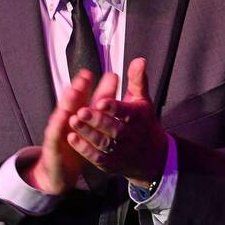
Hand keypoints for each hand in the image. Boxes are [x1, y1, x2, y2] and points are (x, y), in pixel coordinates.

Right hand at [24, 68, 118, 193]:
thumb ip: (101, 102)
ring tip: (74, 91)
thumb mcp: (91, 125)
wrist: (60, 171)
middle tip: (86, 76)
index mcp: (78, 113)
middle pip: (74, 100)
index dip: (98, 85)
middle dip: (80, 87)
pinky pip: (55, 135)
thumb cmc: (77, 144)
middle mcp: (67, 119)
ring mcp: (58, 131)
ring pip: (63, 114)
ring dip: (68, 103)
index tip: (104, 73)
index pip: (88, 96)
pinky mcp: (52, 146)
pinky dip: (58, 126)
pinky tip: (64, 118)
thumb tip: (113, 79)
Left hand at [67, 57, 168, 187]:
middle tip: (82, 111)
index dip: (115, 107)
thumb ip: (137, 80)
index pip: (127, 112)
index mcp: (139, 117)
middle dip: (98, 121)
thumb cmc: (143, 122)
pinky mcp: (111, 163)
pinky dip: (84, 149)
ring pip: (104, 143)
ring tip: (73, 121)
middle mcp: (131, 135)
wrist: (152, 157)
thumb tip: (139, 60)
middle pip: (114, 129)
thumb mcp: (143, 100)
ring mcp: (121, 151)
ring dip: (88, 133)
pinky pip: (97, 157)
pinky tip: (72, 138)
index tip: (102, 101)